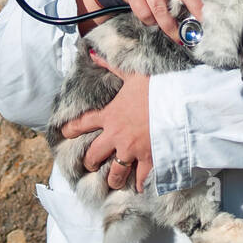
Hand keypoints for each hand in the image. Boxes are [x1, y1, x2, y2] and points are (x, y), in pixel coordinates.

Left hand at [62, 56, 153, 191]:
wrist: (179, 106)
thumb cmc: (156, 88)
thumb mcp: (132, 74)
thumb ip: (111, 65)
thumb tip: (92, 52)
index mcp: (110, 116)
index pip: (83, 123)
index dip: (71, 129)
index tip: (63, 133)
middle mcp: (116, 137)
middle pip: (94, 155)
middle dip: (89, 161)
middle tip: (89, 165)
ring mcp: (131, 151)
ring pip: (114, 172)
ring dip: (111, 178)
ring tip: (111, 182)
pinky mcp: (148, 160)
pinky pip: (140, 178)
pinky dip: (139, 185)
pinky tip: (138, 189)